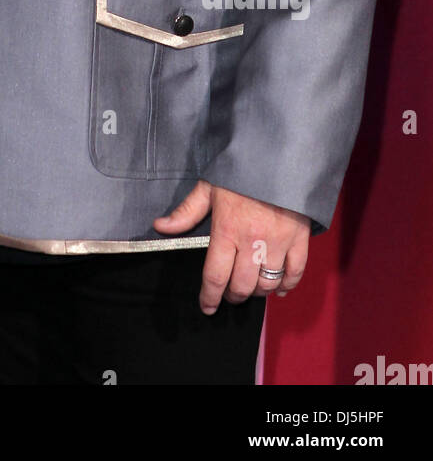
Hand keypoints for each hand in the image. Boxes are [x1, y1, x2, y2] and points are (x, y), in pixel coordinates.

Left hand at [153, 179, 310, 314]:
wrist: (277, 154)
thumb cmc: (239, 170)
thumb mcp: (208, 186)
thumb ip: (186, 211)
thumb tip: (159, 226)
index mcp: (227, 230)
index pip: (215, 276)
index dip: (209, 297)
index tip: (207, 307)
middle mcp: (252, 242)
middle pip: (242, 286)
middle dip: (233, 296)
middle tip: (229, 295)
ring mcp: (278, 243)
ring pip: (267, 283)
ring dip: (257, 292)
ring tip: (250, 288)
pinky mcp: (299, 239)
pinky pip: (295, 273)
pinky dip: (286, 286)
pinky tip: (278, 289)